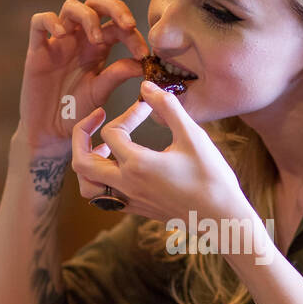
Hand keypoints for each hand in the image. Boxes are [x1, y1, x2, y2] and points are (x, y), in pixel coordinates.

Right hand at [19, 0, 149, 156]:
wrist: (51, 133)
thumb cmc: (76, 113)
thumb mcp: (100, 92)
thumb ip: (118, 74)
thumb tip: (143, 61)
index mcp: (99, 48)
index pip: (118, 26)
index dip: (133, 34)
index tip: (144, 54)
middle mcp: (79, 39)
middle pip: (96, 3)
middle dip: (115, 7)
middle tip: (127, 24)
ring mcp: (58, 43)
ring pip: (71, 7)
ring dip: (87, 16)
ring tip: (95, 40)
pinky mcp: (36, 50)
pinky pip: (39, 22)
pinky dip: (50, 22)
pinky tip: (61, 36)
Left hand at [70, 79, 246, 223]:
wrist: (221, 217)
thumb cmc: (211, 177)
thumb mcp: (192, 135)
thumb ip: (168, 107)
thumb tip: (146, 87)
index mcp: (137, 165)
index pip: (112, 131)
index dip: (127, 113)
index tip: (147, 108)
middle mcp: (126, 185)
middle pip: (82, 162)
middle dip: (82, 135)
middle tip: (97, 117)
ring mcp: (129, 200)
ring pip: (87, 186)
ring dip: (87, 163)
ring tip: (104, 147)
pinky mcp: (136, 209)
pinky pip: (103, 199)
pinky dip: (100, 182)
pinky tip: (118, 168)